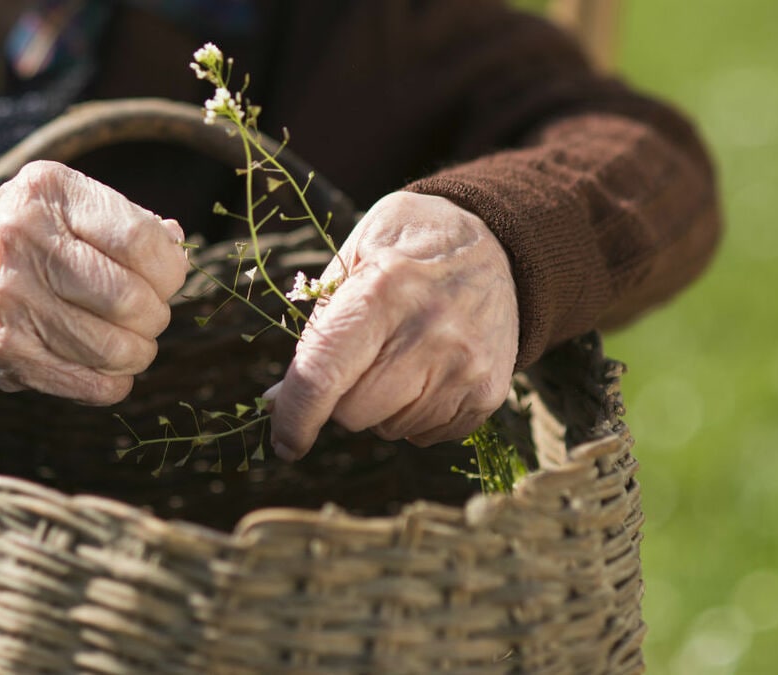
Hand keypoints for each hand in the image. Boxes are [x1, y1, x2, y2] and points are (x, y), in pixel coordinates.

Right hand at [0, 160, 188, 404]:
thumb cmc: (12, 238)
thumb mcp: (57, 205)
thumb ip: (123, 220)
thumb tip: (179, 243)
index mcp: (49, 191)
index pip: (142, 240)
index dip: (171, 271)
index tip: (164, 279)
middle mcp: (25, 240)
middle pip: (134, 300)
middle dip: (155, 316)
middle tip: (145, 316)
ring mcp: (10, 299)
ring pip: (117, 348)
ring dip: (138, 354)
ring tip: (128, 344)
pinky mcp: (3, 351)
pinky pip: (89, 384)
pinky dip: (113, 383)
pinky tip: (107, 371)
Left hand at [266, 191, 518, 459]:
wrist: (499, 245)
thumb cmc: (410, 247)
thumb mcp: (356, 254)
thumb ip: (318, 326)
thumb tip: (279, 401)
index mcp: (384, 292)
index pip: (324, 375)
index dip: (295, 416)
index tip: (284, 441)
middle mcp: (429, 334)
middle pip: (354, 414)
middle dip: (343, 397)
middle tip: (363, 358)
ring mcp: (465, 368)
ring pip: (389, 429)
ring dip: (383, 406)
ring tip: (404, 356)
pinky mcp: (488, 393)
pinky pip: (427, 435)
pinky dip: (417, 414)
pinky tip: (430, 371)